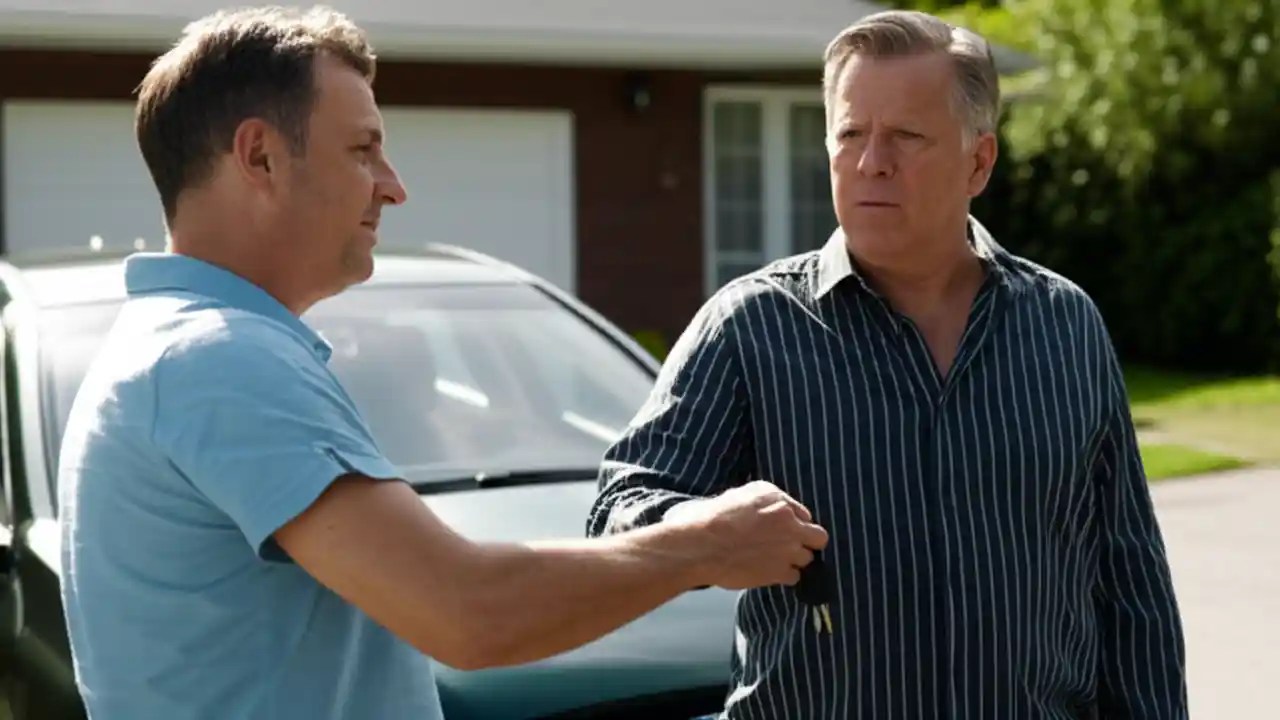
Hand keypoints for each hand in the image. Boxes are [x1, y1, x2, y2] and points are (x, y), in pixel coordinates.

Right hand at [667, 481, 828, 590]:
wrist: (700, 544)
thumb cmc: (712, 518)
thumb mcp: (740, 495)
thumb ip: (766, 501)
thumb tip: (776, 511)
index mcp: (777, 499)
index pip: (802, 514)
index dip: (793, 524)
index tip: (781, 531)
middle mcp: (788, 522)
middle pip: (818, 537)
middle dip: (807, 542)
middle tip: (791, 546)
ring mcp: (787, 548)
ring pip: (808, 558)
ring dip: (795, 560)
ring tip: (776, 561)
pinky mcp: (780, 571)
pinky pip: (794, 576)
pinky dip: (784, 576)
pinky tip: (769, 572)